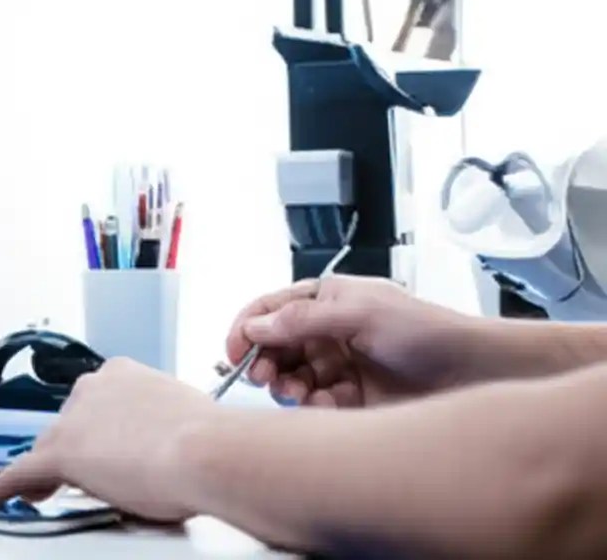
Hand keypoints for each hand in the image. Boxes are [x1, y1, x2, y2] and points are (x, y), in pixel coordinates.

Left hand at [0, 358, 212, 521]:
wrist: (204, 450)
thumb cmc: (207, 439)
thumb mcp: (182, 417)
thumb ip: (159, 425)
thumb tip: (164, 445)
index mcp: (122, 375)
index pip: (96, 406)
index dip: (98, 433)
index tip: (106, 447)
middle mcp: (92, 389)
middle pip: (70, 426)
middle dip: (78, 452)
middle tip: (95, 477)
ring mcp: (73, 420)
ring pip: (49, 450)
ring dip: (50, 472)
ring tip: (50, 495)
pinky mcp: (60, 454)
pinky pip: (21, 473)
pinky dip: (3, 486)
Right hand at [227, 275, 469, 407]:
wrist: (475, 373)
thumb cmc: (428, 332)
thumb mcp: (361, 314)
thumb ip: (304, 319)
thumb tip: (256, 327)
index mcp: (327, 300)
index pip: (270, 310)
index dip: (247, 329)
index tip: (234, 352)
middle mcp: (327, 331)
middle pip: (274, 347)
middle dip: (266, 362)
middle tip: (266, 377)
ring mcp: (338, 365)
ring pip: (291, 378)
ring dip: (287, 387)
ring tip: (299, 394)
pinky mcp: (350, 398)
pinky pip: (314, 405)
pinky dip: (313, 408)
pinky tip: (325, 406)